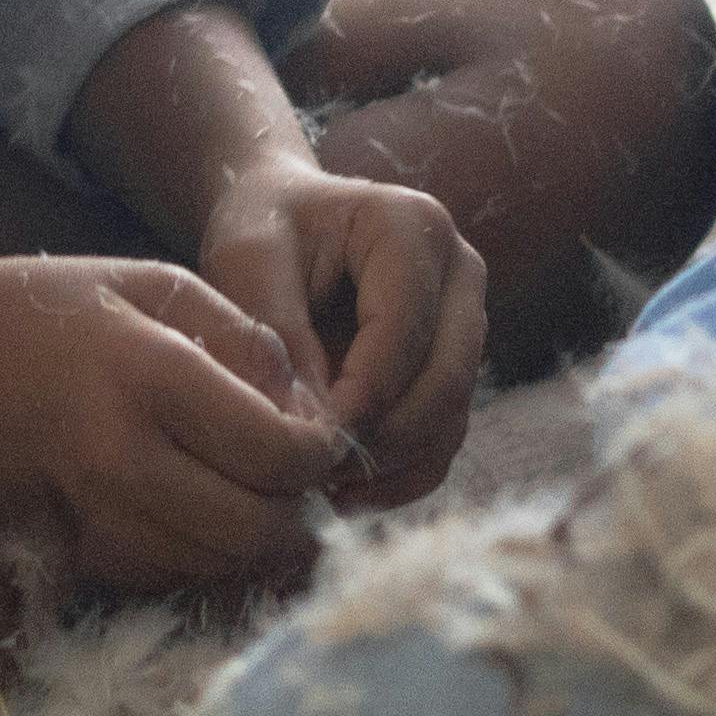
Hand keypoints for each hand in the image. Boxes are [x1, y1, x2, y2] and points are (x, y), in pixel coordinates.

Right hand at [0, 251, 348, 597]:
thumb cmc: (53, 307)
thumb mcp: (156, 285)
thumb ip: (246, 339)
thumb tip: (312, 412)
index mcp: (151, 375)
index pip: (276, 452)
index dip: (320, 455)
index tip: (324, 441)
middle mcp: (118, 455)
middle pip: (252, 530)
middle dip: (299, 518)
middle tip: (308, 492)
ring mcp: (84, 513)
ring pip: (210, 566)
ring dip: (251, 548)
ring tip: (261, 505)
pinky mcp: (61, 551)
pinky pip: (157, 578)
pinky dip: (195, 562)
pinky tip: (200, 521)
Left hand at [196, 159, 490, 513]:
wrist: (284, 222)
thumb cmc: (262, 230)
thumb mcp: (247, 259)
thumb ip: (276, 332)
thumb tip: (308, 425)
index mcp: (414, 227)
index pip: (404, 330)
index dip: (359, 396)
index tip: (303, 441)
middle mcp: (461, 273)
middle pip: (445, 381)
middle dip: (380, 439)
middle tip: (311, 473)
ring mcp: (467, 324)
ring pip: (451, 419)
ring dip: (390, 464)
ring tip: (318, 484)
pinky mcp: (455, 369)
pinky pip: (444, 440)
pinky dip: (400, 477)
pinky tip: (342, 493)